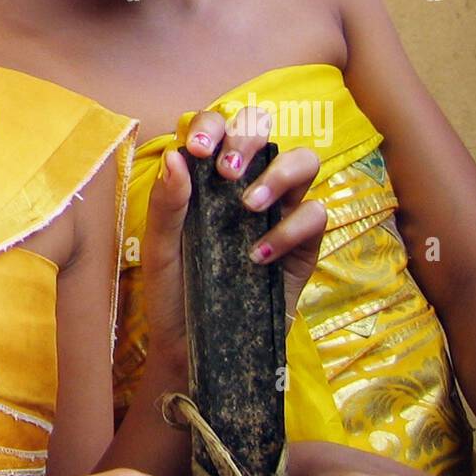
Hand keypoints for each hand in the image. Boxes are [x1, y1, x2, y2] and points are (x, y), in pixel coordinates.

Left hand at [142, 107, 326, 362]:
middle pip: (264, 131)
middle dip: (249, 136)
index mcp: (207, 177)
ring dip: (280, 172)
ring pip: (304, 161)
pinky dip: (291, 228)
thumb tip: (176, 157)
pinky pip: (315, 216)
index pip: (217, 127)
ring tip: (249, 205)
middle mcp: (246, 184)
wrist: (194, 350)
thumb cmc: (173, 293)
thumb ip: (167, 204)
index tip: (202, 152)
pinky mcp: (303, 247)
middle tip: (227, 170)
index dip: (213, 126)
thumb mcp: (160, 250)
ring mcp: (279, 212)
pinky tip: (258, 255)